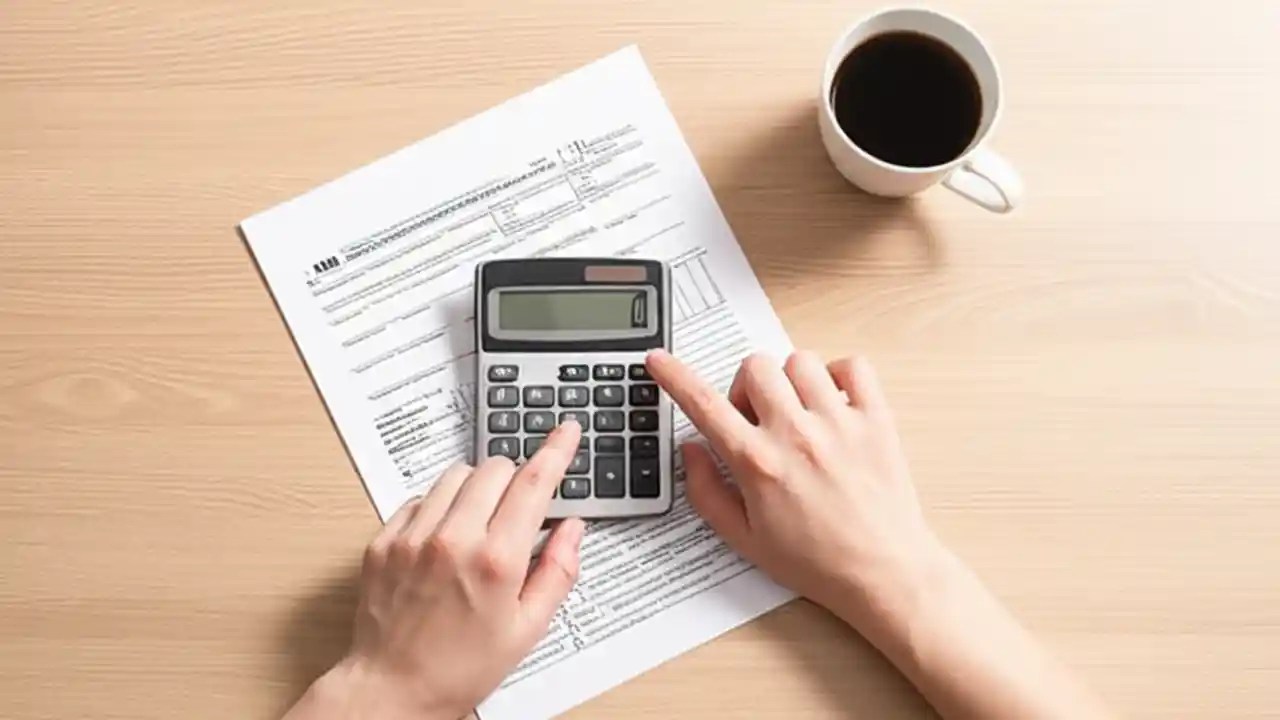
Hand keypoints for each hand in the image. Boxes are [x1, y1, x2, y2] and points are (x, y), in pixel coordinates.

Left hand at [289, 422, 584, 719]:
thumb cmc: (460, 667)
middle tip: (516, 511)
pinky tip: (444, 539)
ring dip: (476, 488)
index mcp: (497, 561)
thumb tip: (573, 529)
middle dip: (514, 480)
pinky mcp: (384, 541)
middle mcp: (454, 540)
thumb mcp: (528, 629)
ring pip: (456, 475)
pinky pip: (419, 498)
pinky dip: (438, 507)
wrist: (393, 688)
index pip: (534, 483)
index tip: (565, 432)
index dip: (555, 450)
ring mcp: (413, 537)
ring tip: (478, 526)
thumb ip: (558, 571)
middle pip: (495, 469)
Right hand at [646, 349, 939, 626]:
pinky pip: (853, 366)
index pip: (703, 404)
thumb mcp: (744, 540)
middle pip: (754, 367)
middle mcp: (795, 435)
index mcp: (757, 463)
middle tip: (756, 417)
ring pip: (800, 360)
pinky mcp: (875, 420)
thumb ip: (706, 492)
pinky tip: (833, 403)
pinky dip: (840, 375)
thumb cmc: (817, 562)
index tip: (659, 360)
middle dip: (746, 386)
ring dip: (790, 381)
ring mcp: (838, 423)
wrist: (883, 573)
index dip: (674, 376)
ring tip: (799, 412)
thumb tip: (691, 450)